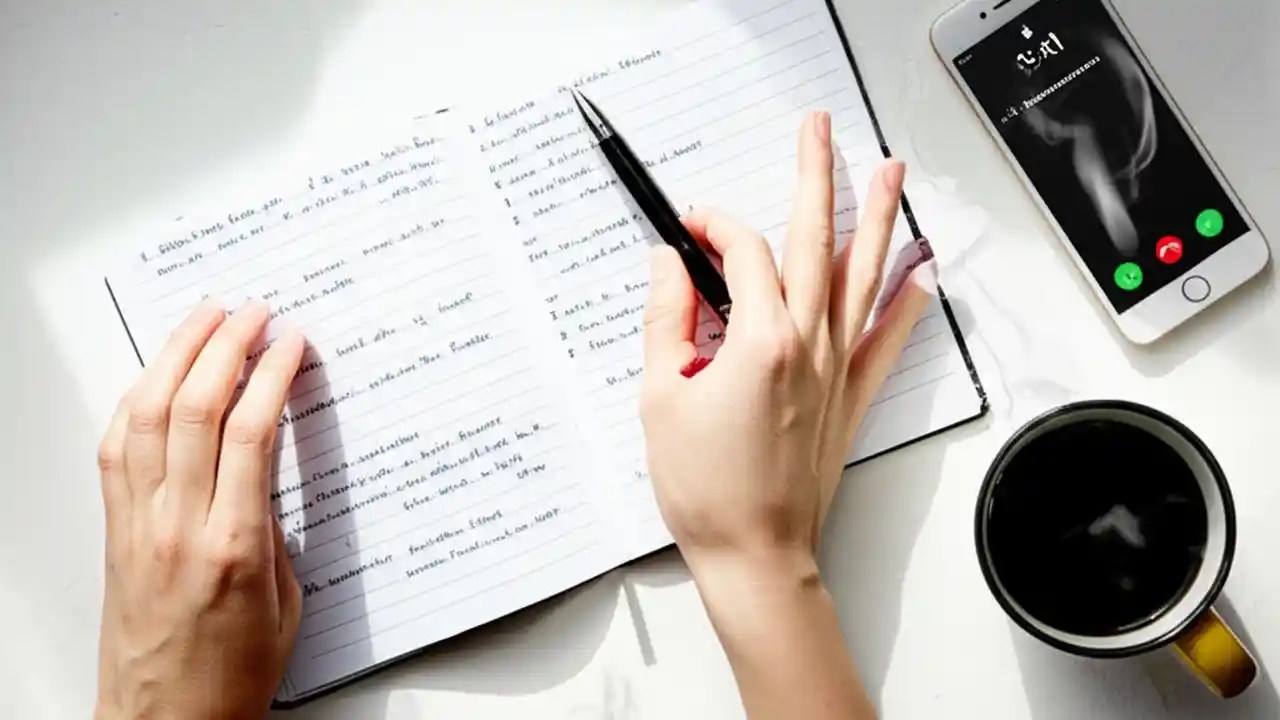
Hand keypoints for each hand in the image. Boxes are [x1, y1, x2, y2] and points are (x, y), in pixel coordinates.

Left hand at [95, 300, 304, 719]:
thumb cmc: (229, 677)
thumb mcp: (286, 604)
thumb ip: (278, 530)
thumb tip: (272, 471)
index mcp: (235, 546)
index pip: (250, 432)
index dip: (272, 373)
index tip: (291, 341)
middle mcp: (178, 525)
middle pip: (193, 409)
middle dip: (225, 346)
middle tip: (252, 313)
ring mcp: (138, 524)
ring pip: (145, 416)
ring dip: (174, 356)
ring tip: (202, 319)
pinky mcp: (114, 530)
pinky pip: (116, 448)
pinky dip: (136, 399)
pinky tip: (155, 376)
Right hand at [641, 111, 934, 573]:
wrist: (755, 556)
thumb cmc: (706, 490)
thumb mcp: (660, 398)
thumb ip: (667, 322)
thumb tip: (668, 268)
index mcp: (759, 341)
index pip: (743, 255)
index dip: (713, 227)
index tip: (689, 225)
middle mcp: (808, 346)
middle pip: (818, 241)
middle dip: (816, 176)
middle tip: (818, 130)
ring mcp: (836, 371)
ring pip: (863, 277)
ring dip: (877, 219)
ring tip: (890, 172)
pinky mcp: (850, 400)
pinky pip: (887, 340)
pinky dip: (908, 303)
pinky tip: (924, 273)